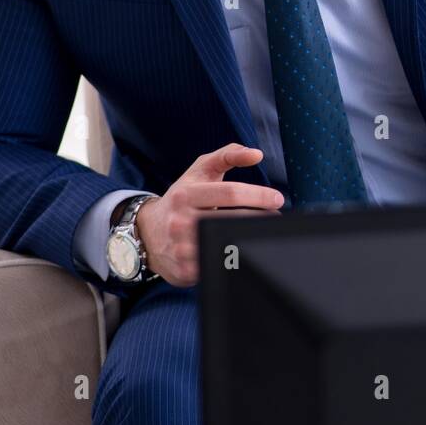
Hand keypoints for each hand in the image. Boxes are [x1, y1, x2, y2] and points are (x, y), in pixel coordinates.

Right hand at [134, 144, 284, 286]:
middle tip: (276, 218)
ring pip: (226, 243)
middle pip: (231, 220)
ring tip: (264, 232)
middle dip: (260, 218)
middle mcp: (180, 221)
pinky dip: (235, 258)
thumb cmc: (183, 197)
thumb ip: (227, 155)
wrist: (148, 231)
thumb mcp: (199, 171)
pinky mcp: (184, 270)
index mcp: (186, 194)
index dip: (258, 196)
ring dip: (250, 238)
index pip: (230, 193)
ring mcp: (180, 247)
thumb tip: (256, 154)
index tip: (277, 199)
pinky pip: (217, 264)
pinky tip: (245, 251)